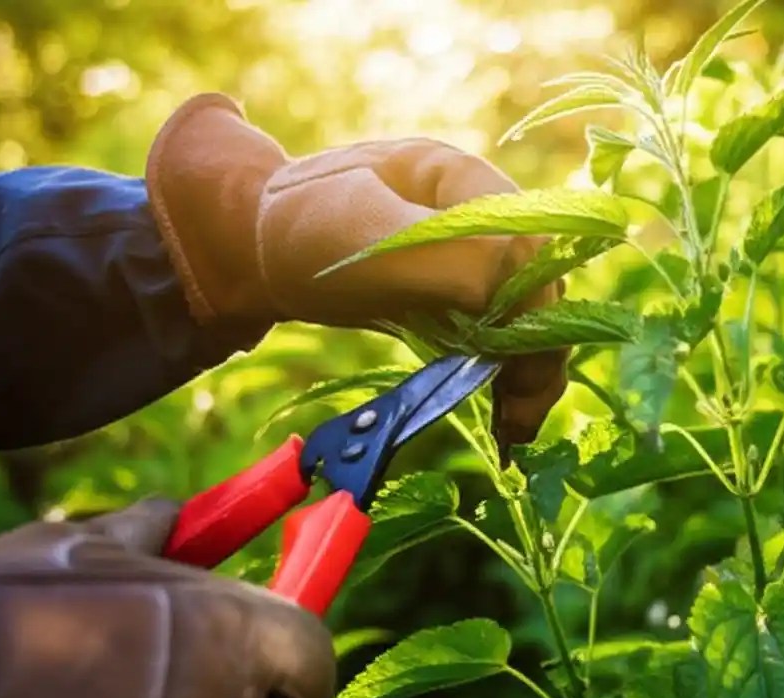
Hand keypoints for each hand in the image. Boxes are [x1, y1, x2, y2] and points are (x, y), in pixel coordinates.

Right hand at [0, 499, 334, 697]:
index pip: (312, 655)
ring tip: (153, 695)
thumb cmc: (12, 612)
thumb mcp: (85, 550)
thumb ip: (151, 532)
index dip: (293, 656)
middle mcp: (228, 697)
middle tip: (212, 679)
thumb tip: (170, 512)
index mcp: (234, 629)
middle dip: (258, 697)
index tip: (276, 655)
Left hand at [145, 94, 565, 449]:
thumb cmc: (297, 232)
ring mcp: (469, 253)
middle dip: (538, 353)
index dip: (534, 310)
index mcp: (462, 181)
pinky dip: (505, 375)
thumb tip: (523, 303)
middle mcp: (479, 213)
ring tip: (513, 431)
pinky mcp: (454, 291)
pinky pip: (498, 333)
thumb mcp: (369, 242)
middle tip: (517, 421)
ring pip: (526, 314)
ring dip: (529, 372)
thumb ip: (453, 262)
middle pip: (539, 284)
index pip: (532, 247)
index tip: (511, 370)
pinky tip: (503, 417)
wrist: (243, 243)